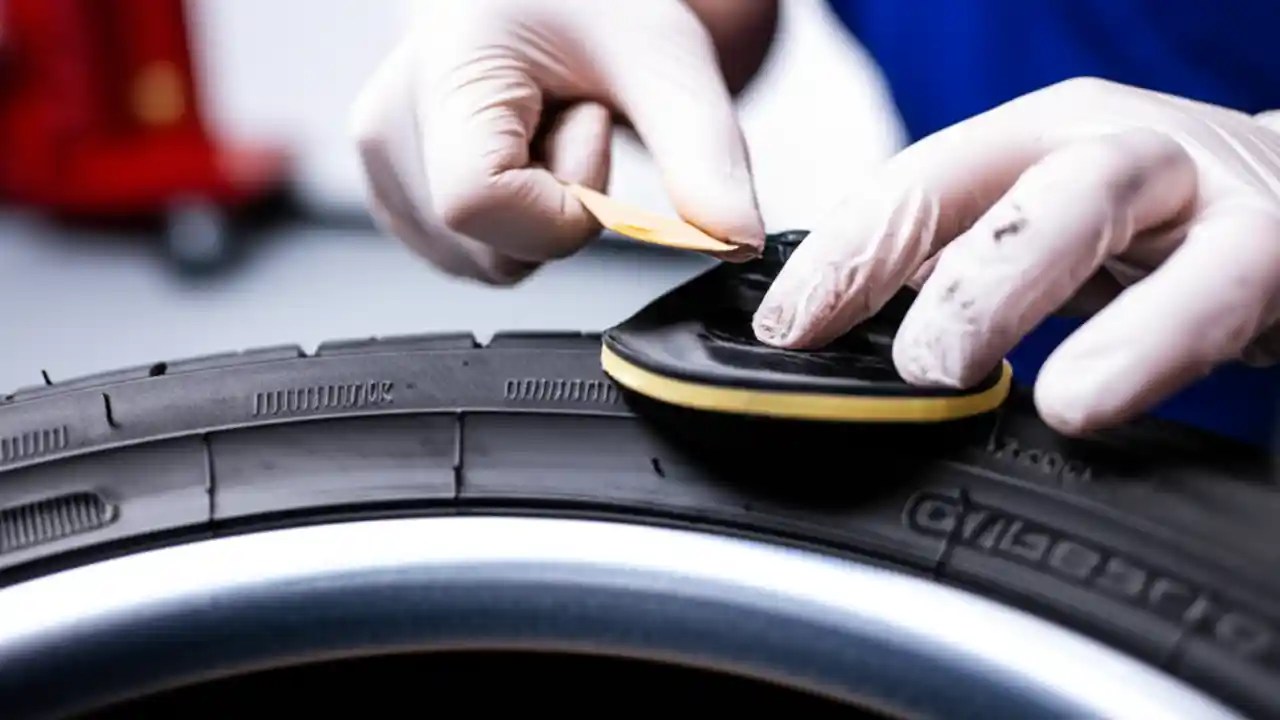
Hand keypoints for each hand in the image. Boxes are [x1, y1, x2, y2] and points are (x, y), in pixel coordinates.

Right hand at [348, 0, 764, 284]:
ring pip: (483, 265)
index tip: (593, 127)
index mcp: (444, 71)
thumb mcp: (665, 61)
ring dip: (539, 220)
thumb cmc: (596, 1)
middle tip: (575, 117)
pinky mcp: (393, 189)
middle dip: (561, 208)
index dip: (561, 200)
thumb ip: (703, 155)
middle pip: (490, 250)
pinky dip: (514, 225)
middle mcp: (388, 122)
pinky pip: (469, 255)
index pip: (480, 204)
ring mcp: (381, 162)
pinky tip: (520, 151)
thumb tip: (737, 243)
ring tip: (545, 127)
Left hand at [752, 77, 1279, 435]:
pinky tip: (1091, 397)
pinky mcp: (1274, 242)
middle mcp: (1105, 145)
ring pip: (1096, 208)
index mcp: (1033, 141)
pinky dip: (1149, 342)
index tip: (787, 329)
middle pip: (1004, 183)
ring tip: (975, 373)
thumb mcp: (1037, 233)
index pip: (917, 185)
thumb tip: (828, 335)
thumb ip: (952, 269)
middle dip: (942, 271)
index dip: (846, 255)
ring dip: (1022, 289)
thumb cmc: (1151, 227)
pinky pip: (1216, 286)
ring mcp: (1193, 184)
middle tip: (912, 362)